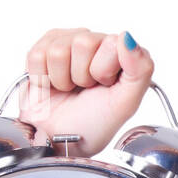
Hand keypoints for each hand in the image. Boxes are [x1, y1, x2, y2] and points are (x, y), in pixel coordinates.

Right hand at [16, 28, 155, 157]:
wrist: (60, 139)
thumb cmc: (94, 123)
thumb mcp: (126, 103)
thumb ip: (140, 69)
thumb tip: (128, 38)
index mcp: (120, 53)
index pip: (112, 42)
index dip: (104, 70)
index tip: (104, 86)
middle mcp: (95, 43)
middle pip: (83, 42)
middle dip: (82, 74)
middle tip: (84, 90)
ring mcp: (67, 43)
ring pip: (58, 49)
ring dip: (62, 78)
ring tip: (69, 90)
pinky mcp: (41, 50)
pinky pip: (37, 54)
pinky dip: (42, 78)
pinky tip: (52, 86)